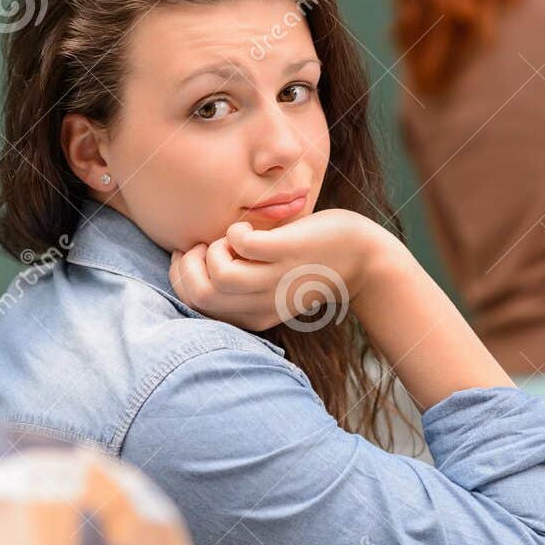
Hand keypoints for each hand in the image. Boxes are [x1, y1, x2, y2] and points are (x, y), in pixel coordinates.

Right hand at [168, 208, 397, 331]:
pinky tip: (248, 229)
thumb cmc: (310, 264)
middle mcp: (262, 304)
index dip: (182, 277)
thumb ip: (239, 280)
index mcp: (253, 315)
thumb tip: (195, 256)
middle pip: (201, 296)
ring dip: (214, 250)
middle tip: (204, 245)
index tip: (191, 254)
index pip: (197, 306)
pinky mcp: (290, 253)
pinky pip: (245, 247)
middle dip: (189, 265)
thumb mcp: (270, 284)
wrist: (362, 259)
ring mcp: (277, 279)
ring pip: (221, 277)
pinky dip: (237, 233)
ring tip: (230, 239)